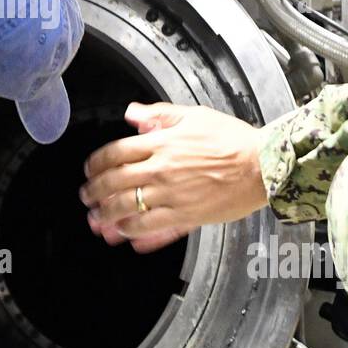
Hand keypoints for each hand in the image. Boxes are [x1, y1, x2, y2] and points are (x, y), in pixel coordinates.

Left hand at [79, 102, 268, 247]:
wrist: (261, 165)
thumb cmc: (233, 139)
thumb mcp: (194, 115)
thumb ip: (159, 114)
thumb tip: (132, 113)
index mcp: (161, 142)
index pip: (115, 153)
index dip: (96, 163)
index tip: (89, 169)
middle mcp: (160, 168)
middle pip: (113, 182)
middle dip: (93, 191)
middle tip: (86, 196)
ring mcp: (171, 194)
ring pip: (125, 207)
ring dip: (105, 214)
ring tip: (96, 219)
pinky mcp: (184, 215)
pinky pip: (149, 227)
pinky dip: (131, 231)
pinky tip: (123, 233)